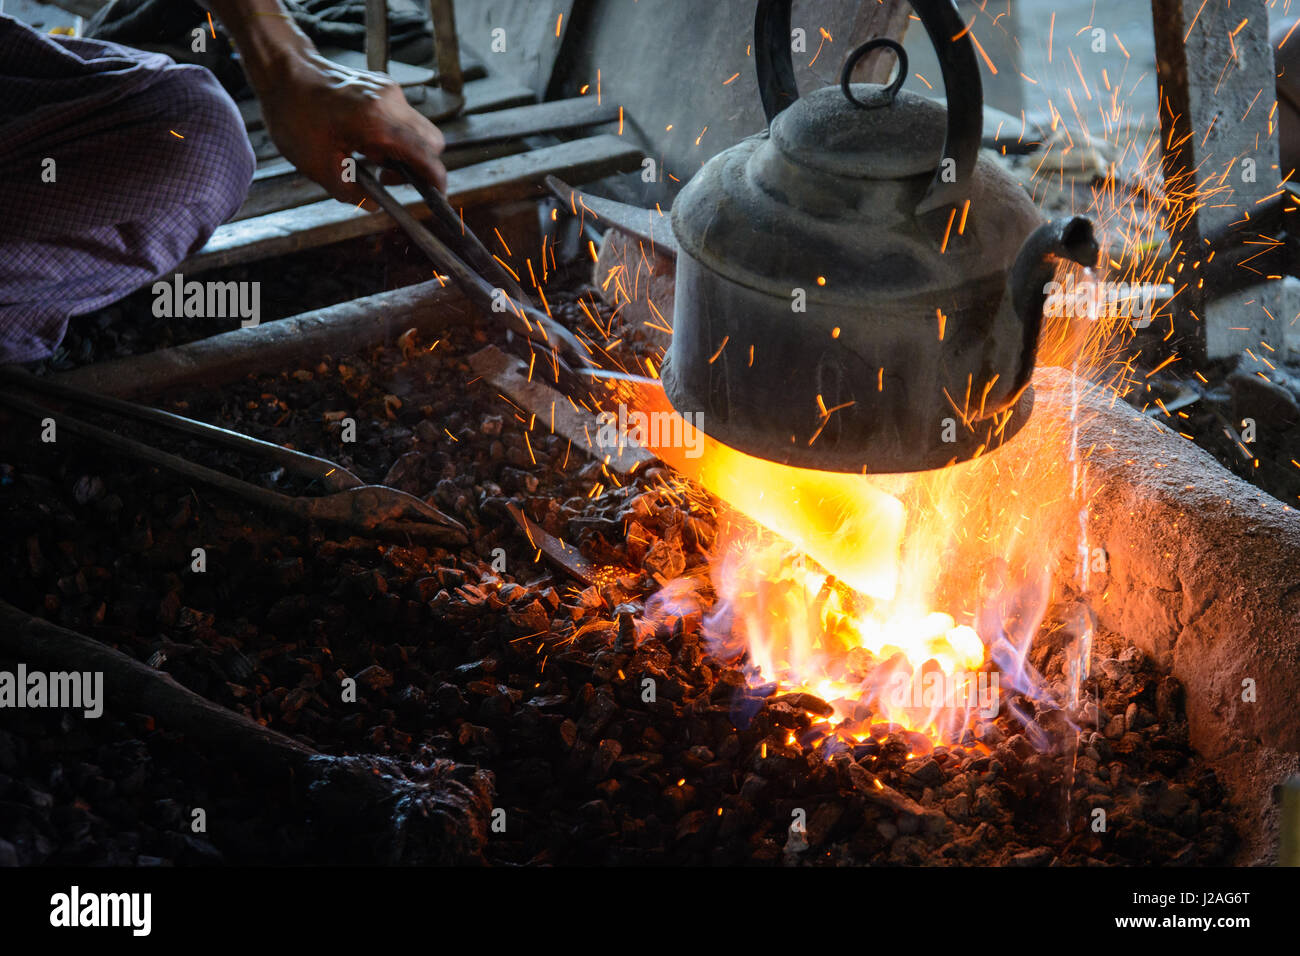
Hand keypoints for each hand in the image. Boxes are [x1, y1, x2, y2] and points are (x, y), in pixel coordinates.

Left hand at [257, 52, 446, 202]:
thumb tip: (375, 204)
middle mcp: (391, 103)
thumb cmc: (294, 114)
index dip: (436, 182)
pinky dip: (394, 136)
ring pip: (419, 130)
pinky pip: (403, 118)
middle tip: (389, 179)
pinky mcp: (383, 87)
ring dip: (405, 151)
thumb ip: (352, 192)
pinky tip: (365, 142)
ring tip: (371, 160)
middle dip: (420, 167)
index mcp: (378, 122)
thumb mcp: (318, 166)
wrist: (282, 71)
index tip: (435, 199)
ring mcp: (389, 91)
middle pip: (432, 142)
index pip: (427, 156)